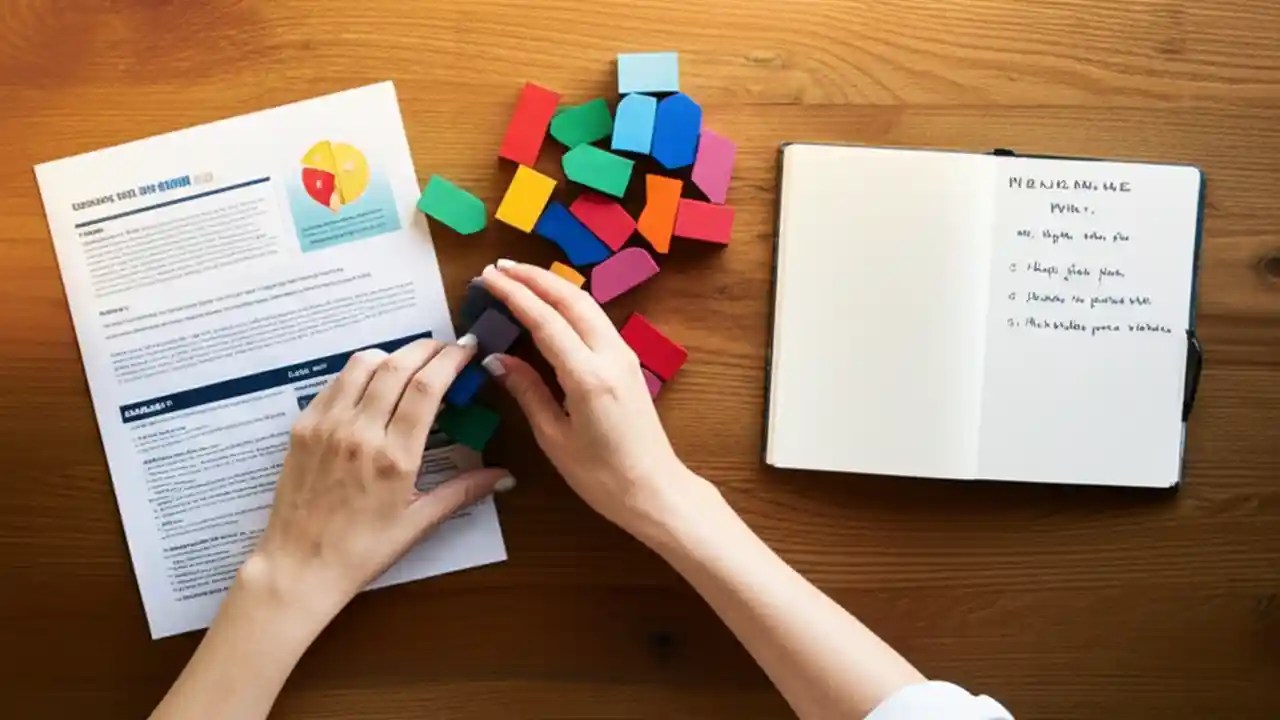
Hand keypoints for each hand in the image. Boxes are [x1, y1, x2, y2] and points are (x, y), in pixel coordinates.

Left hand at [241, 337, 512, 626]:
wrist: (299, 567)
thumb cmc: (362, 551)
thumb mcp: (419, 523)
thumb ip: (463, 491)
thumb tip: (504, 476)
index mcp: (395, 458)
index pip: (427, 388)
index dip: (451, 360)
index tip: (467, 350)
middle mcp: (360, 434)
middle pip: (398, 366)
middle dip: (428, 349)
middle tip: (446, 348)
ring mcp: (328, 426)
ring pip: (363, 365)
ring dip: (393, 354)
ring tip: (410, 362)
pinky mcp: (304, 427)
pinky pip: (335, 383)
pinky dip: (359, 373)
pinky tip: (373, 384)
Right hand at [477, 259, 716, 539]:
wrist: (654, 490)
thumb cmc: (601, 476)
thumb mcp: (554, 438)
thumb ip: (527, 391)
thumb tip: (497, 358)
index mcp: (588, 377)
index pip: (545, 320)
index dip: (513, 294)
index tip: (486, 277)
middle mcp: (610, 356)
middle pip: (571, 300)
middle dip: (533, 278)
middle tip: (497, 268)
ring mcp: (624, 355)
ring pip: (587, 304)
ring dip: (552, 286)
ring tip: (518, 277)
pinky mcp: (628, 362)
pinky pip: (596, 320)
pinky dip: (569, 303)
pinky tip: (550, 303)